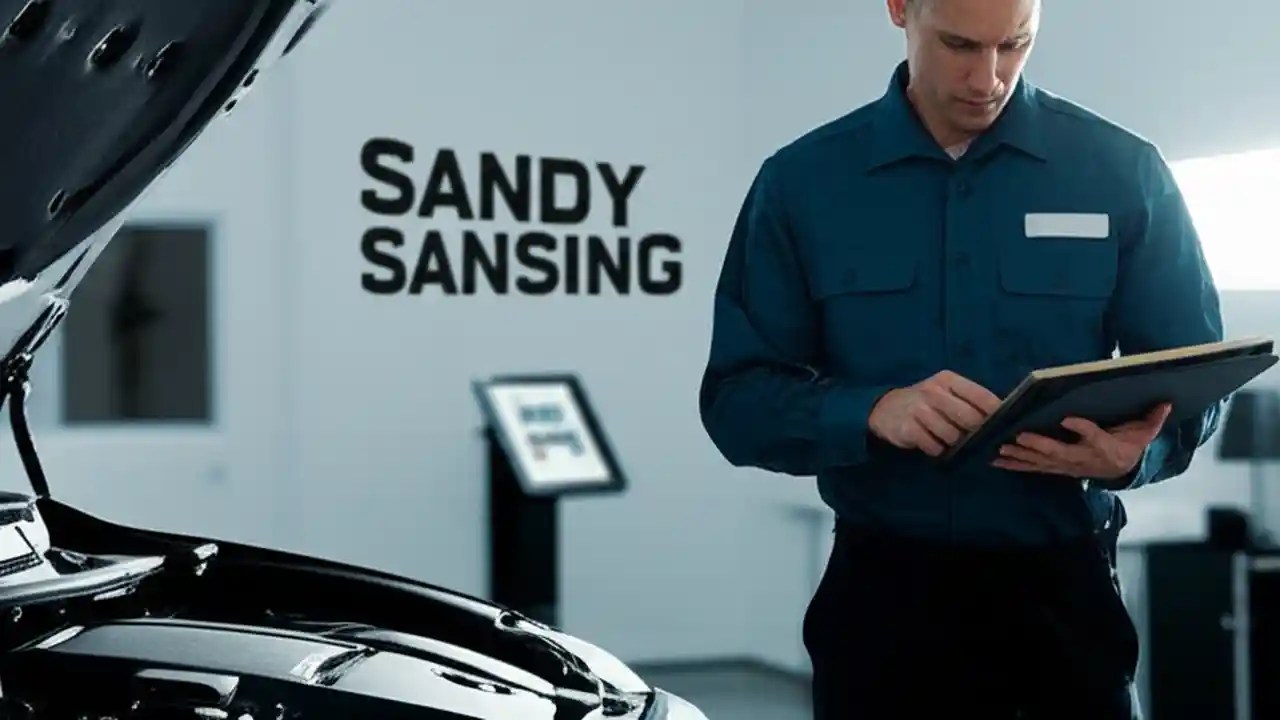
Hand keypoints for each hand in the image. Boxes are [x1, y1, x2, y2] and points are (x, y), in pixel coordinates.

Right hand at [868, 370, 1002, 456]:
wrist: (885, 409)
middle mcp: (934, 392)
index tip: (1000, 426)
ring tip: (948, 440)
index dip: (995, 415)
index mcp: (948, 380)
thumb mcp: (945, 392)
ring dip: (954, 443)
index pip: (982, 397)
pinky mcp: (908, 428)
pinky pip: (934, 447)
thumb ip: (969, 401)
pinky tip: (933, 444)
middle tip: (972, 437)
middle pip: (970, 418)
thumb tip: (1001, 419)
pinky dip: (937, 450)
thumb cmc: (925, 402)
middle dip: (975, 432)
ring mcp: (919, 410)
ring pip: (952, 435)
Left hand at [992, 402, 1172, 479]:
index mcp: (1105, 448)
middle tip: (1021, 437)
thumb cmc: (1129, 445)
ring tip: (1000, 449)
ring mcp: (1067, 465)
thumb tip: (1166, 401)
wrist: (1121, 470)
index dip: (1083, 428)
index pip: (1094, 437)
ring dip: (1020, 456)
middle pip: (1060, 453)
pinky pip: (1033, 467)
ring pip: (1042, 462)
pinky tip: (995, 460)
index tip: (1069, 418)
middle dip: (1040, 446)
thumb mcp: (1144, 433)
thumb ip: (1152, 419)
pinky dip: (1014, 464)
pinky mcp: (1055, 467)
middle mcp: (1083, 459)